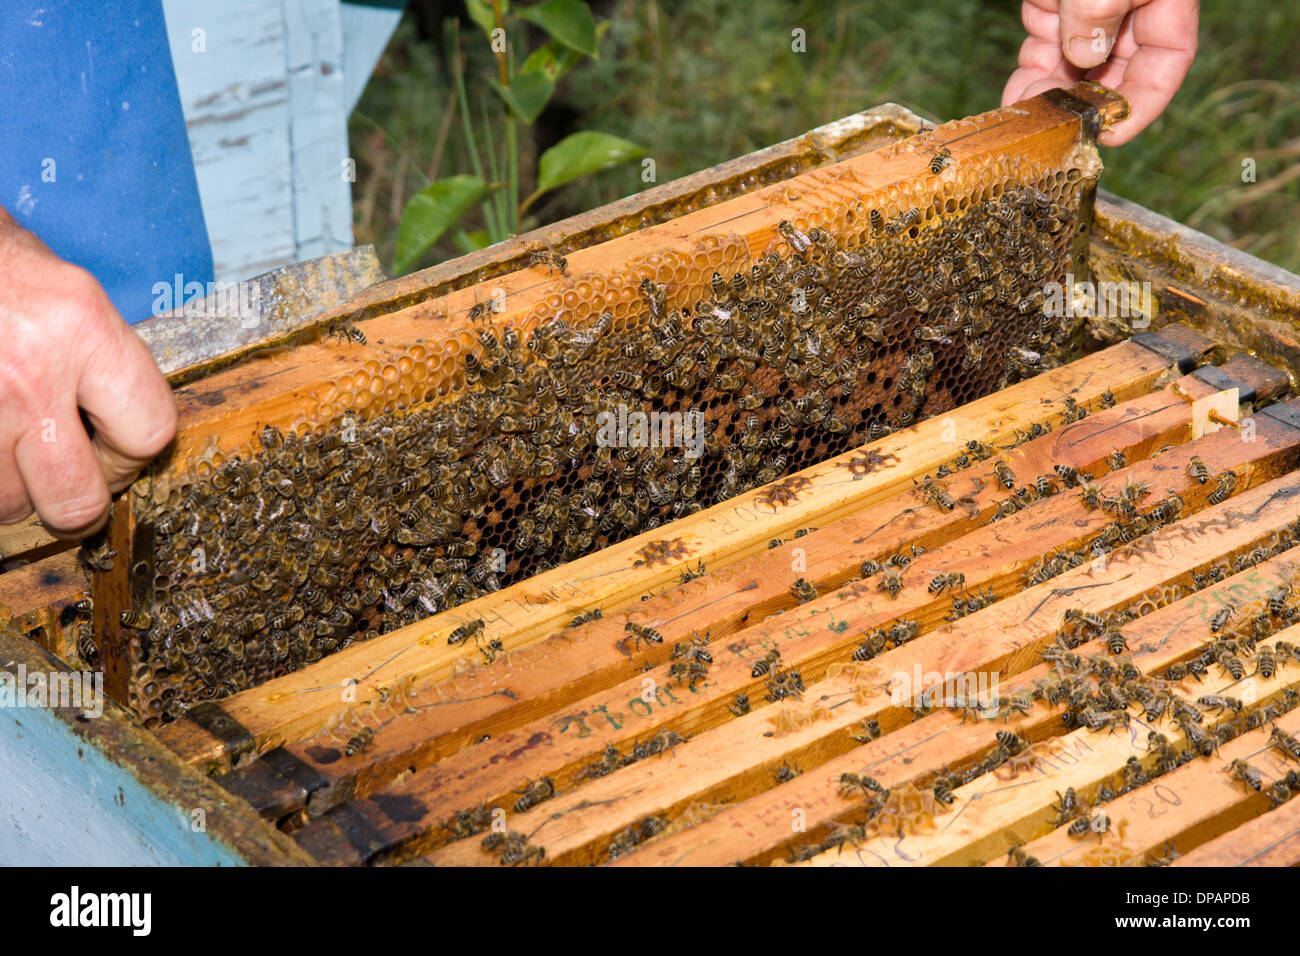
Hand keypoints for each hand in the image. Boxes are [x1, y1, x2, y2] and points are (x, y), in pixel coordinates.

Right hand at [0, 207, 175, 538]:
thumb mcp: (68, 293)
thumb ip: (103, 361)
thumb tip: (123, 432)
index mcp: (83, 327)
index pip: (149, 432)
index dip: (133, 457)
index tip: (114, 456)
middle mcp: (31, 370)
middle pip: (76, 498)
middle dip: (74, 504)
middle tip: (65, 481)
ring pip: (8, 503)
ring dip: (12, 493)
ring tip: (11, 453)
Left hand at [1002, 0, 1198, 145]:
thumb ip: (1097, 15)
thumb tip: (1082, 56)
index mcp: (1163, 2)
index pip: (1167, 64)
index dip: (1143, 105)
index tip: (1110, 135)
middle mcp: (1127, 12)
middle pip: (1114, 74)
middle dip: (1084, 105)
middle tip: (1060, 127)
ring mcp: (1085, 12)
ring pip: (1071, 70)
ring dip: (1051, 98)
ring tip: (1031, 115)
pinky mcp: (1050, 7)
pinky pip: (1041, 51)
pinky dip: (1027, 77)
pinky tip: (1016, 100)